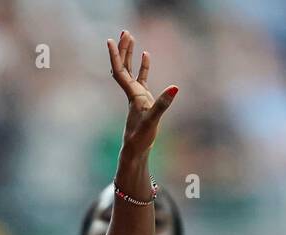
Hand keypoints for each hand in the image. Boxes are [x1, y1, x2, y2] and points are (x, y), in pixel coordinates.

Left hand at [106, 31, 177, 157]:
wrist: (135, 150)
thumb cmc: (141, 138)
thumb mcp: (153, 121)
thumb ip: (163, 104)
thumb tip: (175, 88)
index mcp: (132, 96)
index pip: (120, 72)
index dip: (116, 56)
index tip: (111, 41)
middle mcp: (131, 93)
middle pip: (123, 67)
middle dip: (123, 49)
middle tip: (124, 32)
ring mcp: (136, 96)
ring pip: (130, 70)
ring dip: (129, 54)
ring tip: (130, 37)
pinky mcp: (142, 100)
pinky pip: (141, 78)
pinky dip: (143, 66)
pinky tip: (146, 55)